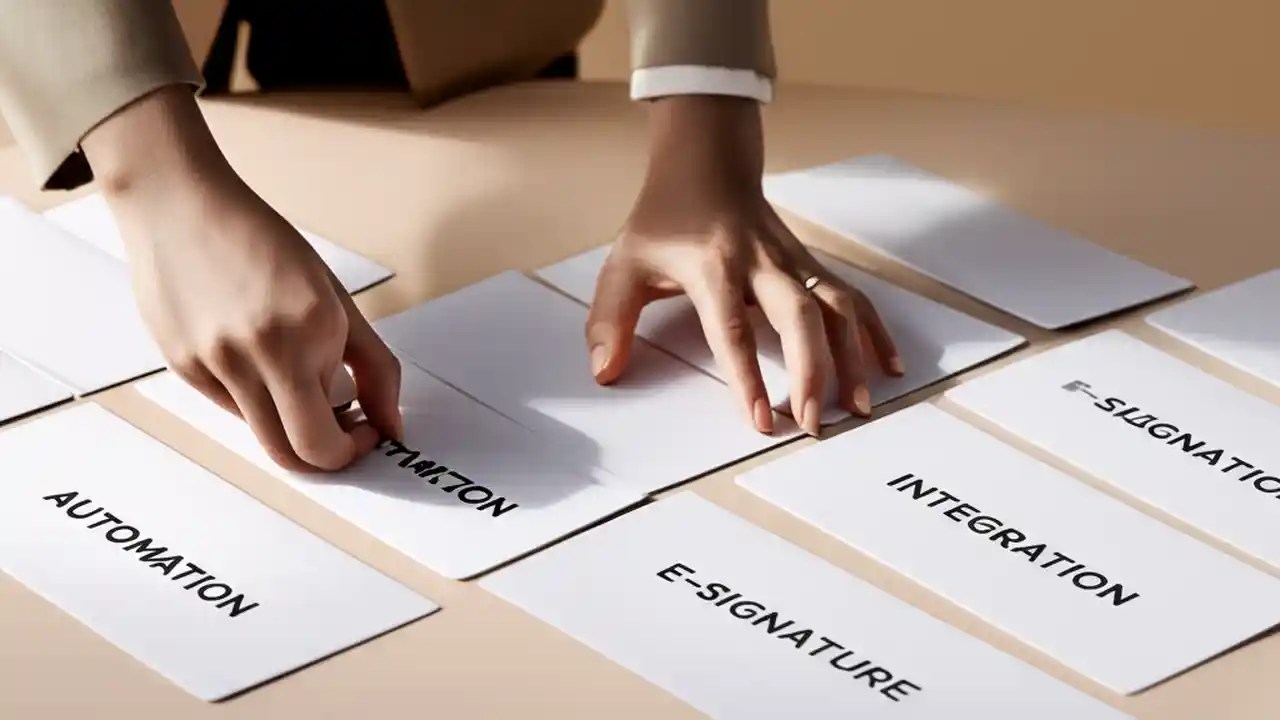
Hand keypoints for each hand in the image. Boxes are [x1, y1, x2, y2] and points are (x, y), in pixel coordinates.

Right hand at [83, 86, 402, 470]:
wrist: (181, 206)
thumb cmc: (262, 243)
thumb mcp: (336, 298)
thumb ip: (373, 365)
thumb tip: (391, 423)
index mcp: (309, 331)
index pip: (331, 438)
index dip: (355, 447)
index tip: (368, 430)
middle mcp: (259, 353)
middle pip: (296, 455)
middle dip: (329, 454)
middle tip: (346, 430)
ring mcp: (214, 365)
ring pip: (263, 435)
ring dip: (293, 426)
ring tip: (304, 385)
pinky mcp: (183, 367)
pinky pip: (231, 408)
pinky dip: (257, 398)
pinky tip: (257, 355)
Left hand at [586, 96, 902, 435]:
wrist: (706, 163)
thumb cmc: (664, 220)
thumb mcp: (624, 264)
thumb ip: (610, 320)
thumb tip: (605, 372)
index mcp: (712, 267)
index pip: (732, 329)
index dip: (748, 378)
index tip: (761, 420)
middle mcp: (761, 263)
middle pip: (799, 316)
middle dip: (813, 371)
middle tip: (817, 423)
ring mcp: (793, 261)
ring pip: (836, 306)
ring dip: (853, 357)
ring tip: (861, 406)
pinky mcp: (812, 263)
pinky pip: (851, 297)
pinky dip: (874, 331)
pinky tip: (888, 365)